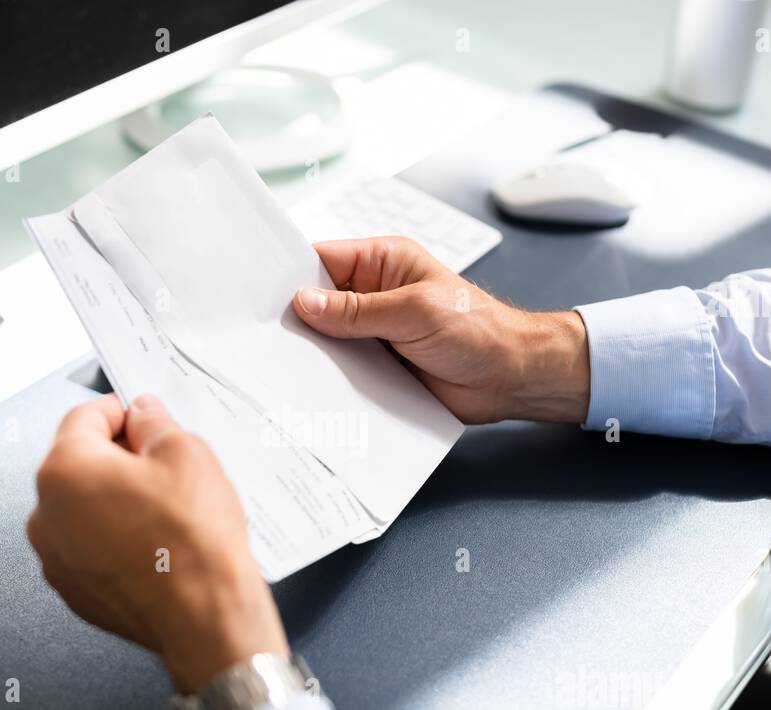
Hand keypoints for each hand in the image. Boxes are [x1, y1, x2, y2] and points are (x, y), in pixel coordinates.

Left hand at [26, 394, 286, 692]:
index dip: (121, 412)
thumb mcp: (186, 453)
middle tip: (163, 466)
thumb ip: (154, 424)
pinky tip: (154, 542)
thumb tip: (144, 416)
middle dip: (118, 458)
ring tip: (164, 510)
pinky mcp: (75, 591)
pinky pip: (89, 548)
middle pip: (79, 464)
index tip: (141, 418)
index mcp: (64, 471)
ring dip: (115, 501)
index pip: (84, 418)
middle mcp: (47, 515)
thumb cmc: (192, 543)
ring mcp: (56, 559)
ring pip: (83, 509)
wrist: (205, 616)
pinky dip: (114, 539)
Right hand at [293, 236, 590, 423]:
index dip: (291, 273)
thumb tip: (306, 303)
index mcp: (383, 263)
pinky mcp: (377, 367)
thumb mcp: (414, 312)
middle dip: (296, 318)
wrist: (510, 378)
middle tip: (266, 333)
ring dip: (313, 353)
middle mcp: (374, 295)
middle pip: (318, 302)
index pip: (322, 259)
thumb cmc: (479, 330)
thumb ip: (358, 311)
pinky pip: (343, 372)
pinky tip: (311, 389)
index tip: (261, 290)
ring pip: (326, 340)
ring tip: (282, 363)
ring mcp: (373, 332)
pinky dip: (330, 380)